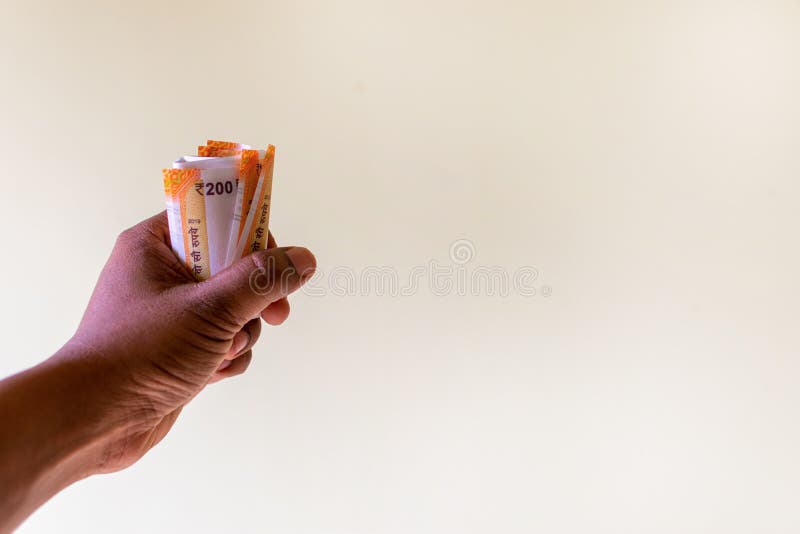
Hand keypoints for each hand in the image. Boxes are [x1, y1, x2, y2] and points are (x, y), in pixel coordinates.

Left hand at [59, 212, 315, 472]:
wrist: (94, 421)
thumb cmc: (139, 354)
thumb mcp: (210, 310)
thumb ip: (261, 280)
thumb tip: (303, 259)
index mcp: (154, 246)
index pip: (214, 218)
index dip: (250, 237)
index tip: (275, 262)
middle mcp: (161, 274)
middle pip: (232, 267)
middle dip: (254, 298)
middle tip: (275, 314)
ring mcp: (170, 314)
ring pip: (233, 308)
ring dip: (241, 333)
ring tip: (221, 353)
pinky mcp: (178, 347)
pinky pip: (223, 340)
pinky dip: (228, 356)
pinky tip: (213, 372)